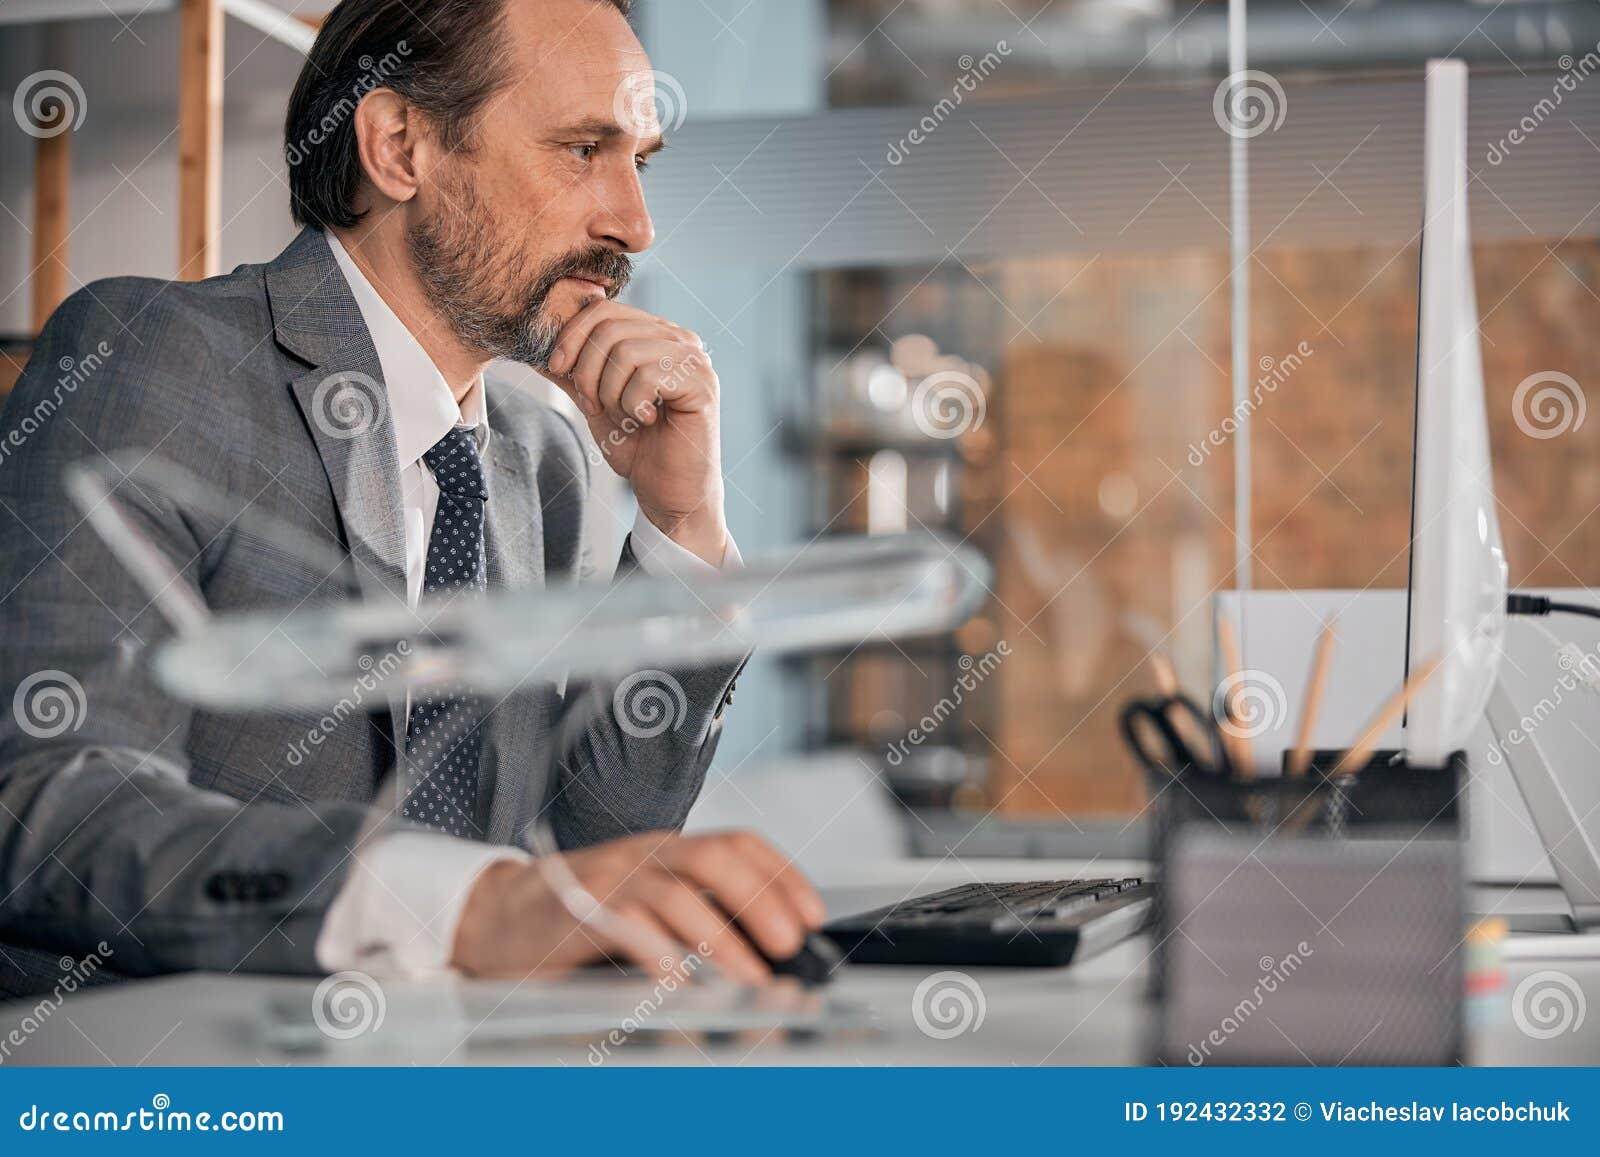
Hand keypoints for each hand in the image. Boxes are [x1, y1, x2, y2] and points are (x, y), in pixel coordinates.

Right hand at [450, 830, 825, 982]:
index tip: (813, 915)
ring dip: (722, 939)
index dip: (782, 874)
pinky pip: (625, 927)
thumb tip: (764, 951)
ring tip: (751, 979)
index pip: (737, 843)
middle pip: (714, 859)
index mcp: (667, 851)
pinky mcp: (577, 911)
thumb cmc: (581, 918)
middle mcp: (644, 855)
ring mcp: (609, 879)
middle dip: (762, 900)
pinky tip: (680, 984)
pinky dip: (659, 954)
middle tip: (790, 945)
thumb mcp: (646, 907)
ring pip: (676, 895)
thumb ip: (696, 916)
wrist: (496, 917)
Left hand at [546, 301, 727, 564]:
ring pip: (627, 351)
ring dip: (611, 393)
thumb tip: (531, 349)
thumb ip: (571, 374)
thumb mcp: (594, 403)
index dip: (570, 335)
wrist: (668, 493)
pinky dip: (634, 404)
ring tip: (626, 416)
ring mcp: (694, 359)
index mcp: (654, 335)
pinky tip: (647, 420)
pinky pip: (648, 376)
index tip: (556, 369)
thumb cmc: (638, 448)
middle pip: (611, 327)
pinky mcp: (702, 384)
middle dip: (587, 371)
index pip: (603, 309)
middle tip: (594, 406)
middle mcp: (678, 339)